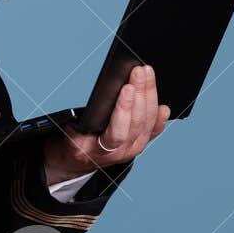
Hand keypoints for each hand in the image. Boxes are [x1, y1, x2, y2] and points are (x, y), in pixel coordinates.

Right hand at [44, 64, 167, 185]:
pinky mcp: (141, 143)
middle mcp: (122, 152)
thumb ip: (82, 123)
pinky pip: (155, 130)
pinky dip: (160, 116)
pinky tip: (163, 104)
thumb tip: (100, 101)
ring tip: (147, 74)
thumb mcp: (70, 134)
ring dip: (150, 95)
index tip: (127, 87)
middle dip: (140, 93)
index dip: (124, 109)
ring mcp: (134, 148)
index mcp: (100, 151)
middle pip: (137, 121)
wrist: (81, 160)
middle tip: (140, 71)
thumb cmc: (75, 143)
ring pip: (148, 121)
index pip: (118, 131)